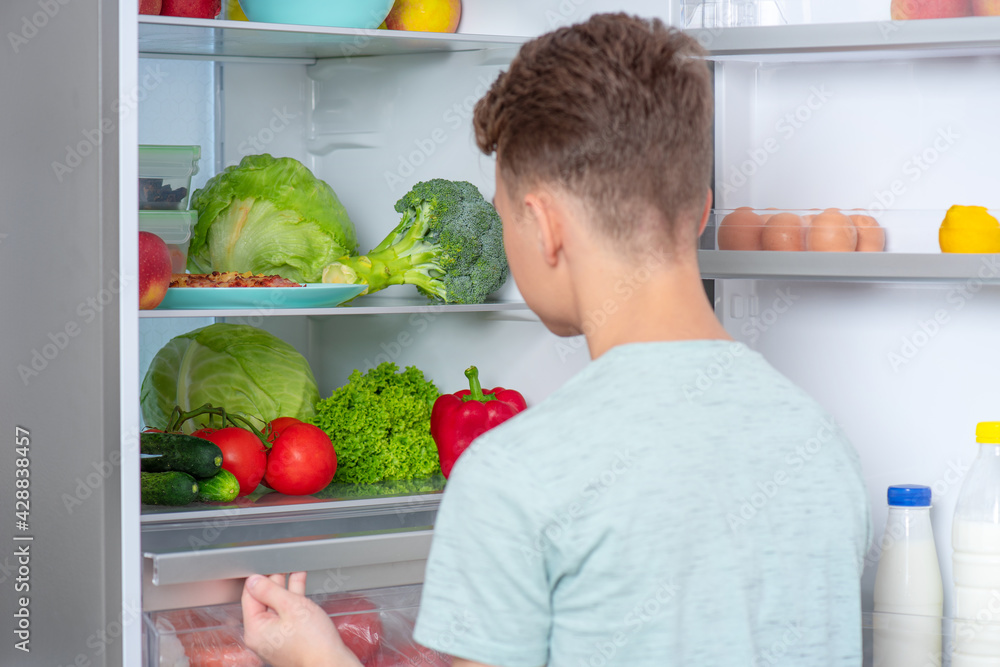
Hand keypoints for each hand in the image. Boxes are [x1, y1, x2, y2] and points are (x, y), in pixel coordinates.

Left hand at [241, 572, 363, 666]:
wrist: (331, 663)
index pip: (250, 595)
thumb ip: (270, 591)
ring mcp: (275, 639)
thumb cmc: (314, 643)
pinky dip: (294, 601)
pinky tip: (300, 587)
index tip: (268, 563)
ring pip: (278, 607)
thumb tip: (254, 580)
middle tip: (283, 564)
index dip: (260, 577)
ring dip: (287, 588)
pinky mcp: (289, 639)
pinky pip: (287, 615)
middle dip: (275, 581)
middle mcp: (262, 636)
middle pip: (264, 601)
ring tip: (294, 569)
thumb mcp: (291, 607)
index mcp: (255, 629)